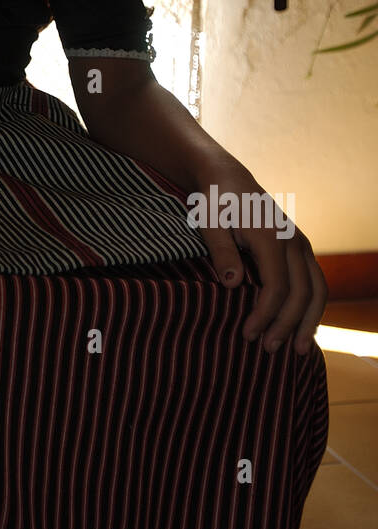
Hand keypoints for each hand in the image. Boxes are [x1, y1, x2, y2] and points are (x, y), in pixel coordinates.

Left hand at [189, 158, 326, 355]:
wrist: (227, 177)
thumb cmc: (215, 202)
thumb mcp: (209, 222)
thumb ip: (221, 251)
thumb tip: (232, 284)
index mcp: (271, 236)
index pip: (276, 287)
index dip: (264, 315)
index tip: (247, 335)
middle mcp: (293, 241)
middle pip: (301, 293)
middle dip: (287, 325)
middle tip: (268, 350)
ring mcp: (300, 244)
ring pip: (317, 289)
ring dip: (309, 321)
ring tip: (298, 351)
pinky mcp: (300, 247)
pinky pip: (315, 282)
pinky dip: (313, 307)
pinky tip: (304, 327)